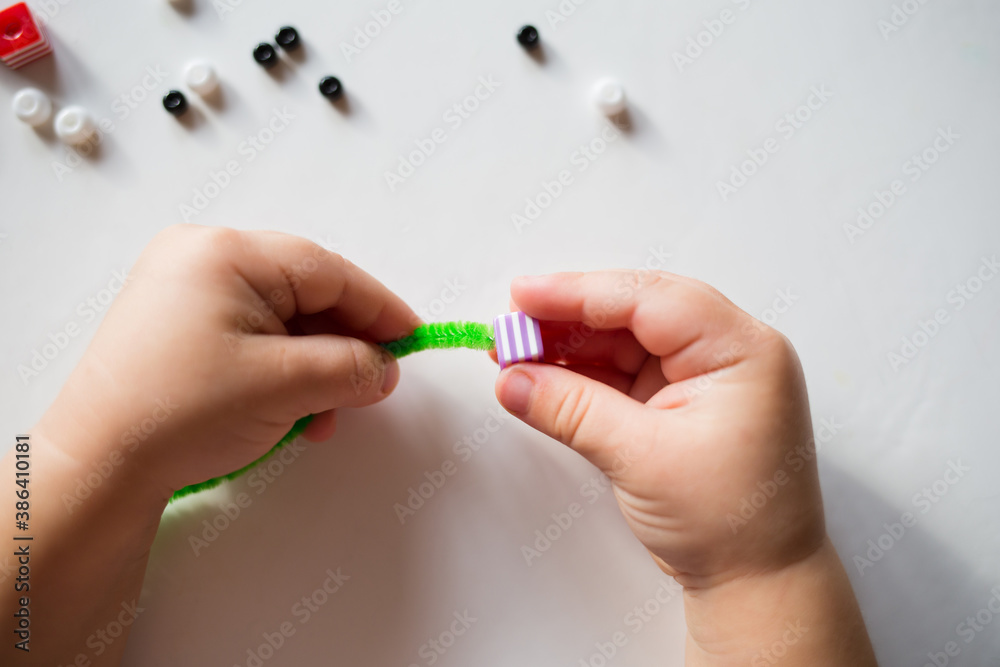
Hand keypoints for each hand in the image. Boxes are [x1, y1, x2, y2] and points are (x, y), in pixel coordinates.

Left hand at [37, 224, 419, 498]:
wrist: (97, 465)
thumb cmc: (182, 412)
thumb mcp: (284, 386)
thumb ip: (350, 368)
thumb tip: (385, 368)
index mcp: (225, 252)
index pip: (326, 270)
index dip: (377, 306)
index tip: (412, 337)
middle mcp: (202, 256)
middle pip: (303, 292)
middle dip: (343, 342)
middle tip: (373, 381)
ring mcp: (184, 288)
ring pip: (280, 318)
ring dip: (314, 365)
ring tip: (326, 412)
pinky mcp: (177, 322)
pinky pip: (250, 334)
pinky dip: (280, 369)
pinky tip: (293, 410)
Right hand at [494, 270, 875, 664]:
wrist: (759, 582)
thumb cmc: (731, 523)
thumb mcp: (643, 458)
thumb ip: (572, 409)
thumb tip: (513, 378)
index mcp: (741, 350)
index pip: (650, 300)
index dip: (580, 292)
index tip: (523, 297)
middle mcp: (726, 352)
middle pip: (636, 312)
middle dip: (570, 318)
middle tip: (510, 327)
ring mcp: (705, 376)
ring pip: (626, 340)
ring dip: (571, 345)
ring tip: (515, 353)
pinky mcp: (682, 401)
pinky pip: (626, 371)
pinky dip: (584, 373)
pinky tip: (544, 376)